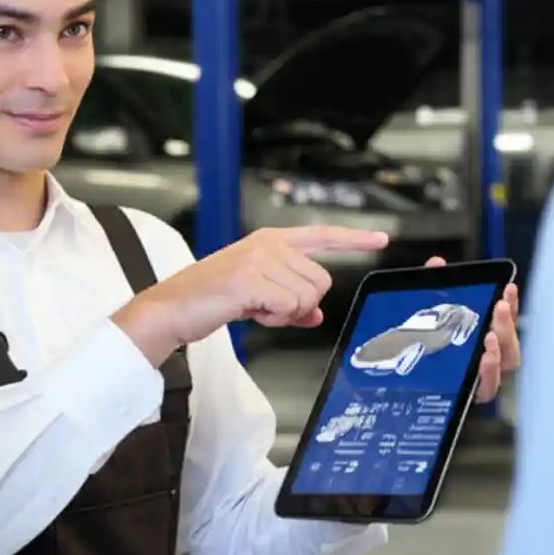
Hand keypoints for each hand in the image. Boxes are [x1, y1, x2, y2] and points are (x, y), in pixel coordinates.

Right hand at [114, 226, 389, 365]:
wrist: (173, 307)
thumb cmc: (211, 298)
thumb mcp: (257, 297)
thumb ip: (290, 301)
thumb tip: (316, 314)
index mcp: (271, 240)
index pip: (321, 235)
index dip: (353, 238)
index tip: (381, 239)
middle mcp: (269, 243)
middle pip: (321, 281)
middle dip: (300, 305)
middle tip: (266, 308)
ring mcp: (260, 258)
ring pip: (307, 296)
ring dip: (285, 314)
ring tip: (254, 308)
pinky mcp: (251, 279)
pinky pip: (289, 308)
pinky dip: (273, 319)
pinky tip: (249, 312)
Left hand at [424, 257, 520, 402]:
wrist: (393, 378)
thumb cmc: (416, 347)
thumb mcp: (423, 314)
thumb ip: (433, 289)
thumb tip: (436, 263)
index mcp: (480, 339)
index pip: (504, 321)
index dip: (511, 305)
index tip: (509, 288)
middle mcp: (486, 361)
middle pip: (510, 345)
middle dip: (508, 324)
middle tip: (500, 306)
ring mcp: (479, 379)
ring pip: (504, 367)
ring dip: (501, 349)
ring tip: (490, 335)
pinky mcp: (467, 396)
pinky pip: (485, 388)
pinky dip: (488, 374)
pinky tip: (482, 361)